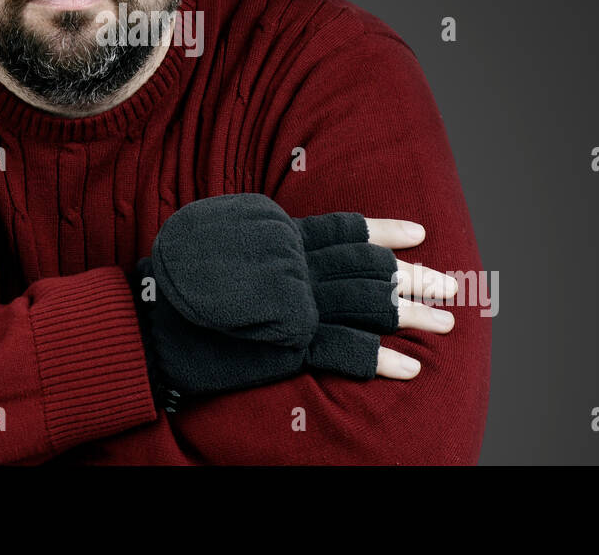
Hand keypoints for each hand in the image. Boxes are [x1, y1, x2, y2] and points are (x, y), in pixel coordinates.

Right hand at [132, 194, 459, 405]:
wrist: (148, 318)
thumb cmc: (177, 282)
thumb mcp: (224, 245)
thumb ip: (263, 244)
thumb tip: (290, 240)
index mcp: (281, 237)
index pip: (345, 229)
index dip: (386, 232)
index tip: (420, 234)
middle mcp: (295, 264)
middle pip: (369, 268)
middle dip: (415, 278)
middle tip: (450, 288)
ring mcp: (294, 302)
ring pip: (369, 304)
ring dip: (412, 315)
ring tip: (445, 326)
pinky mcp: (288, 342)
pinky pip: (346, 348)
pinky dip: (381, 359)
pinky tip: (410, 368)